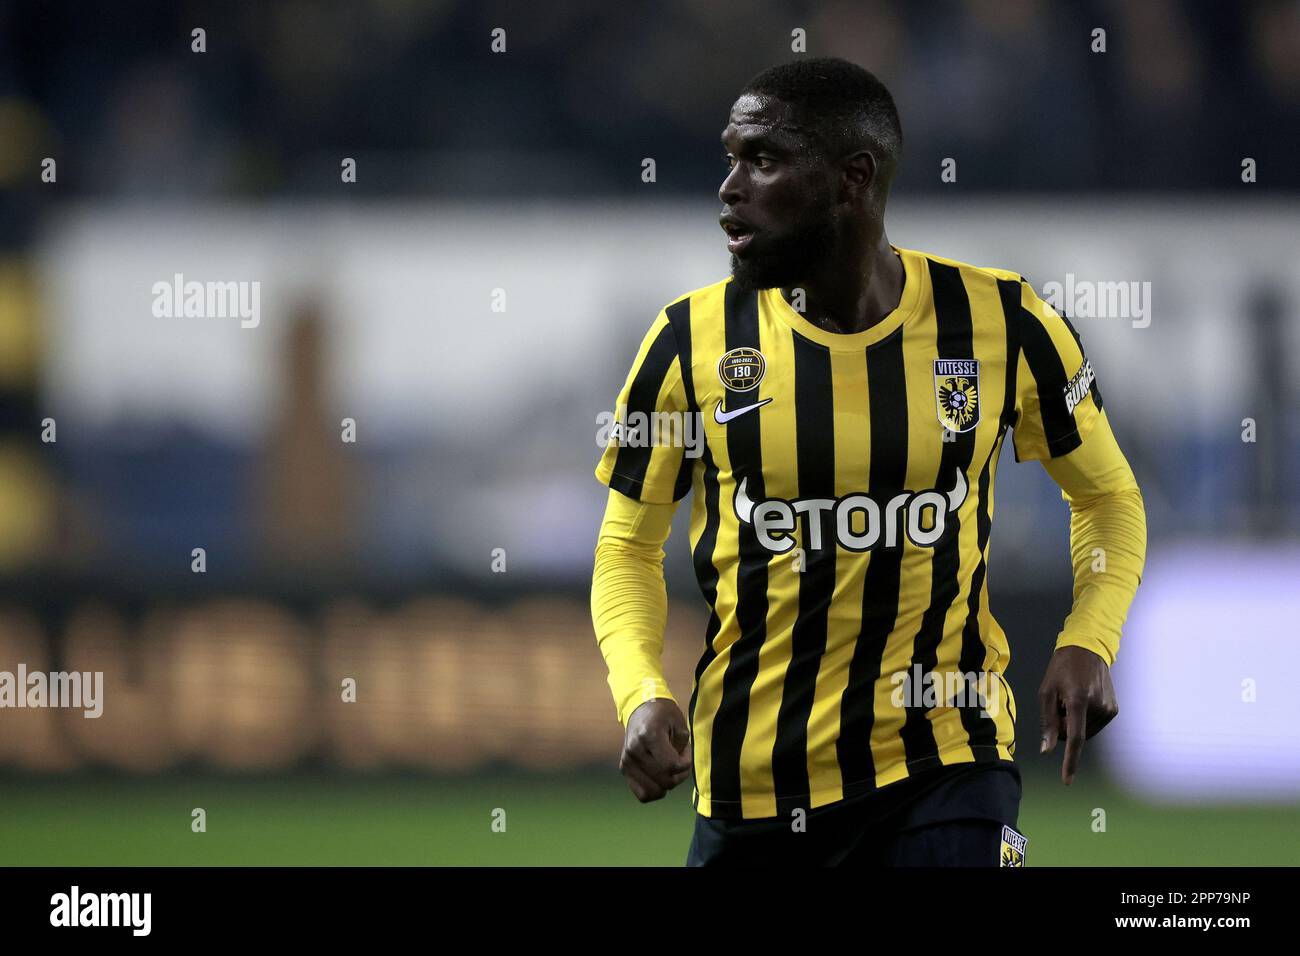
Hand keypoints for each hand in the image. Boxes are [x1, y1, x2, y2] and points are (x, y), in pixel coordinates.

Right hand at [619, 699, 691, 801]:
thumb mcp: (680, 725)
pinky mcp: (623, 768)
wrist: (640, 708)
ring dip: (667, 784)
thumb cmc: (664, 715)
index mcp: (649, 735)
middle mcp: (634, 749)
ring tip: (668, 768)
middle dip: (679, 774)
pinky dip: (655, 791)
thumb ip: (683, 750)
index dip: (685, 764)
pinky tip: (659, 777)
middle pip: (665, 781)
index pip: (672, 766)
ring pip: (654, 792)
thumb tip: (676, 772)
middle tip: (678, 758)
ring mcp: (627, 760)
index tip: (684, 752)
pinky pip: (642, 794)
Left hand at [1037, 645, 1118, 784]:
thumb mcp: (1046, 692)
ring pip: (1084, 733)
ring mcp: (1108, 709)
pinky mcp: (1114, 710)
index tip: (1066, 780)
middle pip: (1074, 735)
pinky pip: (1093, 726)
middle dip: (1062, 728)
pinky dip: (1084, 720)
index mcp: (1078, 700)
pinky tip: (1082, 700)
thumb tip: (1047, 751)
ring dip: (1073, 724)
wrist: (1087, 650)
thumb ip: (1047, 722)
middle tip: (1060, 705)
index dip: (1069, 761)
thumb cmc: (1061, 670)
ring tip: (1072, 699)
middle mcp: (1097, 706)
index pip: (1074, 738)